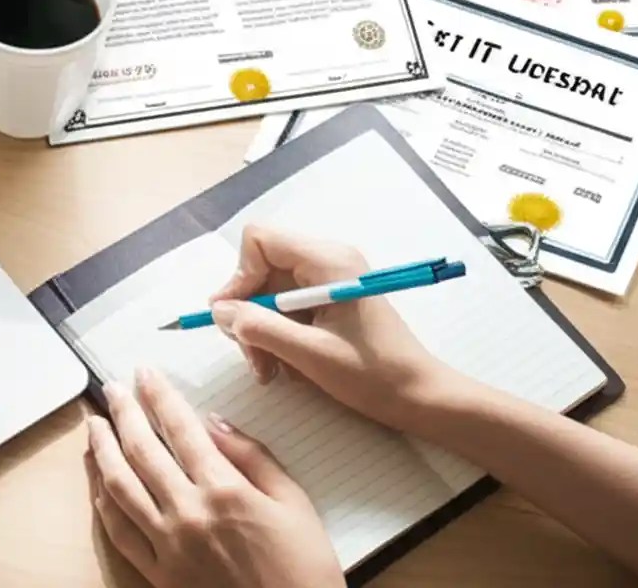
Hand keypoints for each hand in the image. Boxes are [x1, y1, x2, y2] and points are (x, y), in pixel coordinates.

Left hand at [85, 367, 343, 587]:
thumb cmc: (305, 569)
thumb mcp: (295, 504)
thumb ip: (254, 458)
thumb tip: (215, 424)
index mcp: (225, 490)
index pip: (181, 429)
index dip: (159, 396)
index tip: (144, 373)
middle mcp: (189, 513)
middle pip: (142, 450)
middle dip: (123, 413)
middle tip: (111, 389)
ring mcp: (168, 546)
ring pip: (119, 487)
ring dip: (102, 451)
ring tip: (94, 427)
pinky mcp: (158, 574)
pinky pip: (119, 532)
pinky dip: (104, 501)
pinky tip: (99, 483)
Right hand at [210, 226, 475, 433]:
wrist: (418, 396)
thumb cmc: (372, 374)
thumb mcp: (309, 354)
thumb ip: (260, 329)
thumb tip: (219, 311)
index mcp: (327, 261)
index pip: (259, 240)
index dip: (239, 276)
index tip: (236, 318)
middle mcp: (325, 261)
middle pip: (260, 270)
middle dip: (248, 313)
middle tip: (252, 356)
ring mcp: (327, 280)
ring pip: (268, 294)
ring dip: (260, 332)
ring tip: (268, 371)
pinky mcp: (328, 301)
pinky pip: (286, 309)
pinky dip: (277, 336)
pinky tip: (284, 367)